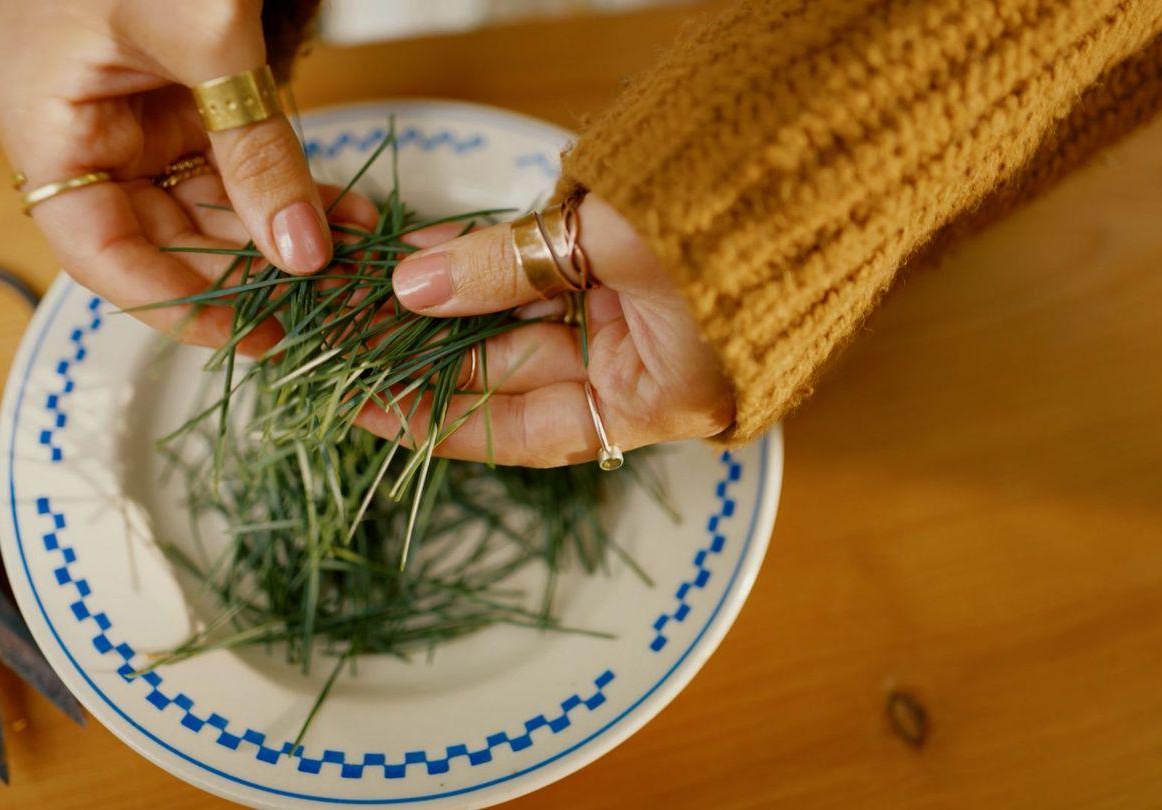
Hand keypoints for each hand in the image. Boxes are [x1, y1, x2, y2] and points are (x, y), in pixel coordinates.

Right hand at [0, 0, 374, 354]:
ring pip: (208, 206)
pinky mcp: (187, 95)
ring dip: (280, 236)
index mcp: (42, 119)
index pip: (96, 250)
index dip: (173, 302)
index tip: (251, 334)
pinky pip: (238, 163)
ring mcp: (135, 111)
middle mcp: (82, 126)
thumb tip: (302, 254)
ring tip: (352, 268)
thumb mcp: (207, 38)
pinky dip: (291, 190)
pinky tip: (347, 215)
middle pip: (161, 235)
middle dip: (247, 271)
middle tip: (324, 308)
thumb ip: (255, 151)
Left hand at [356, 195, 735, 466]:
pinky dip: (488, 266)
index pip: (519, 432)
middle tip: (348, 330)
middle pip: (510, 375)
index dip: (434, 421)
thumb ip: (502, 269)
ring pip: (518, 324)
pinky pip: (542, 279)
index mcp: (658, 401)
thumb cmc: (734, 208)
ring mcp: (638, 319)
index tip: (362, 404)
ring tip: (372, 284)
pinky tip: (425, 249)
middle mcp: (646, 372)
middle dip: (427, 350)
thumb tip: (410, 287)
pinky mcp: (630, 271)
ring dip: (449, 304)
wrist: (813, 138)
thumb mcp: (607, 245)